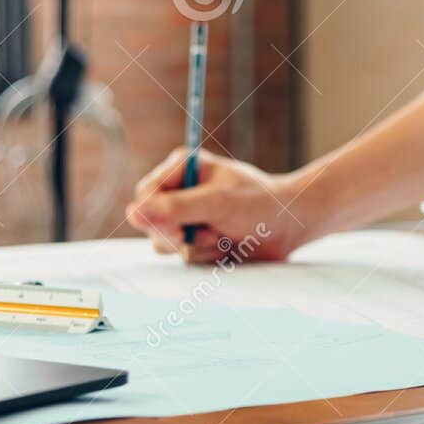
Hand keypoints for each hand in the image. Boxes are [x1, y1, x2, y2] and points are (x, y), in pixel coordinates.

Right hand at [125, 148, 307, 263]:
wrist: (290, 226)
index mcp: (182, 168)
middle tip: (211, 234)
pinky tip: (228, 246)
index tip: (180, 230)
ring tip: (224, 237)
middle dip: (180, 236)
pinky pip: (186, 255)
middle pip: (151, 222)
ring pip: (167, 243)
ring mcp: (188, 216)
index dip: (155, 216)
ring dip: (198, 247)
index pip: (145, 194)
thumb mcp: (218, 203)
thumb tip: (132, 213)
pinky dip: (208, 255)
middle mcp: (180, 190)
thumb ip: (176, 208)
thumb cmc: (260, 204)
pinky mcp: (198, 238)